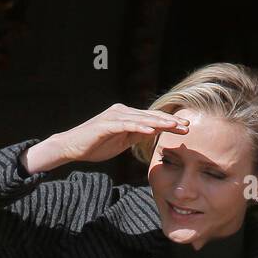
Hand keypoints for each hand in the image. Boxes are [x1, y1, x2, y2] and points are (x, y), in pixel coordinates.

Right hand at [21, 104, 188, 172]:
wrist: (70, 147)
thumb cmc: (94, 145)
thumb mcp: (120, 142)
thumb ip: (135, 136)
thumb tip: (153, 133)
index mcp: (126, 116)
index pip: (151, 119)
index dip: (168, 123)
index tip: (185, 128)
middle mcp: (121, 111)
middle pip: (149, 116)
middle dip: (169, 121)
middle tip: (187, 125)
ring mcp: (114, 116)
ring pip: (141, 118)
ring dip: (159, 122)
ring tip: (174, 126)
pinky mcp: (106, 124)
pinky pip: (126, 125)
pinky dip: (140, 126)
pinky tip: (152, 130)